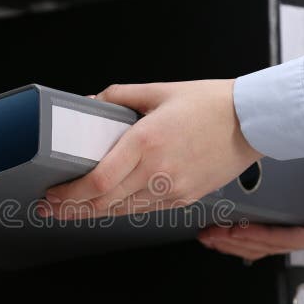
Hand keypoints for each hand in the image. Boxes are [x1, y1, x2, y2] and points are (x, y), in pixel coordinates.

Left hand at [40, 80, 261, 217]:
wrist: (252, 121)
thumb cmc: (211, 104)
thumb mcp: (160, 91)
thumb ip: (119, 96)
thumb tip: (92, 102)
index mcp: (147, 141)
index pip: (98, 181)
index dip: (69, 195)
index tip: (51, 195)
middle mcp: (158, 171)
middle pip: (104, 203)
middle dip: (71, 209)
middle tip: (51, 207)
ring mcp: (173, 189)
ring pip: (122, 211)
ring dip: (94, 212)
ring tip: (73, 208)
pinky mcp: (185, 198)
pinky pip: (145, 210)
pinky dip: (122, 209)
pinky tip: (109, 204)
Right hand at [198, 154, 303, 259]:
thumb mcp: (303, 149)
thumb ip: (279, 150)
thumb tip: (249, 138)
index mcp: (293, 201)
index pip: (255, 218)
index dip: (228, 221)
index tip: (206, 215)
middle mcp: (300, 219)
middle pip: (254, 238)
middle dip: (225, 237)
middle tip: (202, 231)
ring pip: (265, 244)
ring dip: (236, 241)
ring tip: (214, 235)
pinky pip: (286, 239)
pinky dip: (261, 236)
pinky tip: (241, 232)